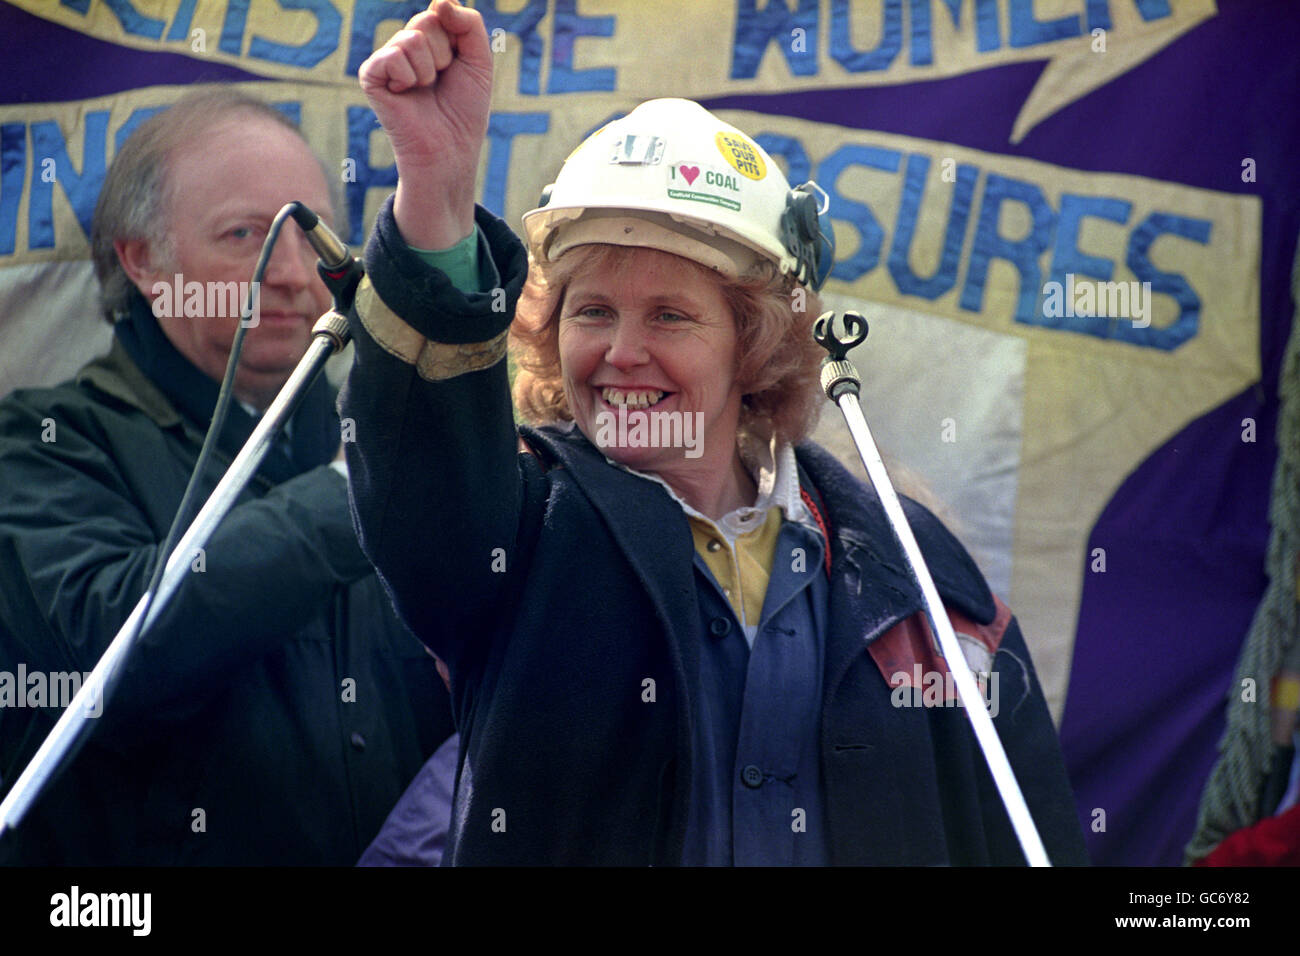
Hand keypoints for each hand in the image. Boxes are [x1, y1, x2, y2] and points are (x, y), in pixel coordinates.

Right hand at [359, 0, 491, 248]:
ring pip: (412, 39)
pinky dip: (408, 77)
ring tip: (425, 91)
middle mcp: (405, 45)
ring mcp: (386, 59)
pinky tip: (406, 94)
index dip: (457, 41)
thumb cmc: (464, 110)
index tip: (457, 67)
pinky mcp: (371, 75)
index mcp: (429, 40)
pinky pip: (393, 56)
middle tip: (440, 82)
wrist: (450, 150)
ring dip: (429, 70)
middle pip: (426, 21)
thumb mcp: (479, 61)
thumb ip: (469, 24)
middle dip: (445, 54)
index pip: (441, 12)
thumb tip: (440, 2)